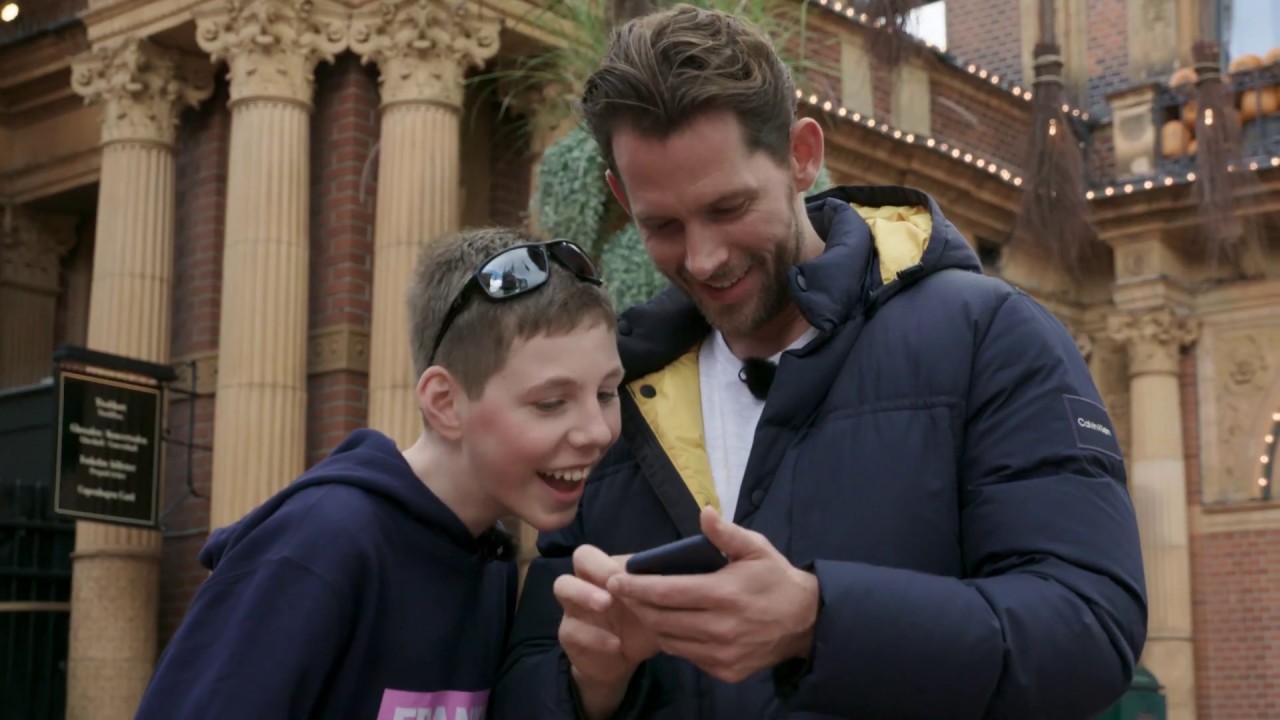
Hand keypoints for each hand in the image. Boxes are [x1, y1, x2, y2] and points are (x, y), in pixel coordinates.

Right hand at [554, 545, 659, 716]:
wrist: (619, 660)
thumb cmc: (640, 624)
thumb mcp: (656, 607)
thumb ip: (665, 588)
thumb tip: (692, 566)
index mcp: (610, 570)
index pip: (607, 546)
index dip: (613, 557)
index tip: (631, 574)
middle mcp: (589, 580)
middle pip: (580, 557)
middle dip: (597, 567)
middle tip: (614, 583)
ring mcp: (574, 605)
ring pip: (562, 585)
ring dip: (585, 593)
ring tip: (605, 605)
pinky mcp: (569, 633)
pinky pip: (573, 629)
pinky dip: (596, 636)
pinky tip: (616, 644)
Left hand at [608, 506, 819, 683]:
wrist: (806, 621)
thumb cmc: (775, 579)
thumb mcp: (756, 548)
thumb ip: (726, 533)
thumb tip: (703, 512)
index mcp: (723, 593)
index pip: (666, 593)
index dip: (636, 587)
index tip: (614, 580)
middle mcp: (720, 627)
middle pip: (661, 619)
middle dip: (636, 605)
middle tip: (622, 593)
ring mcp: (722, 653)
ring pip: (670, 640)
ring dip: (652, 624)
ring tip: (643, 608)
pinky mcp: (726, 671)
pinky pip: (687, 656)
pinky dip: (675, 641)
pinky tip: (672, 626)